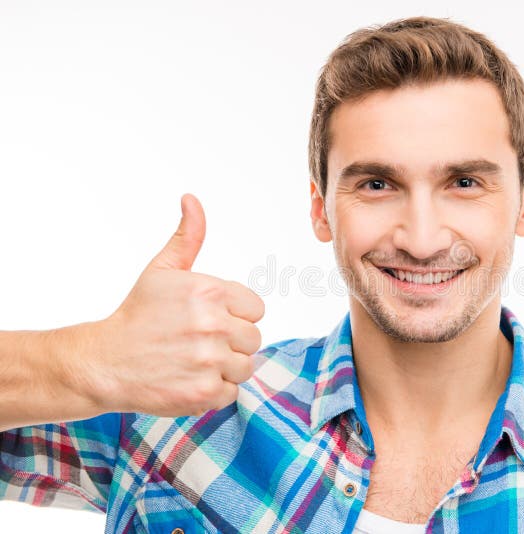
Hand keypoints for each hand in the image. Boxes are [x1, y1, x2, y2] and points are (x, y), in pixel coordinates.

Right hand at [82, 194, 263, 416]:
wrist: (104, 362)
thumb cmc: (137, 315)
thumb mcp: (162, 270)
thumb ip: (187, 237)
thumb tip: (192, 200)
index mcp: (210, 292)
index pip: (256, 309)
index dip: (235, 316)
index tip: (208, 321)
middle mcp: (214, 325)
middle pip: (253, 339)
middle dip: (231, 342)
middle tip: (197, 343)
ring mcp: (210, 360)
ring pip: (246, 366)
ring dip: (225, 368)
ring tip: (193, 361)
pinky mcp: (205, 392)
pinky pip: (232, 392)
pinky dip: (213, 391)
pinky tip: (189, 380)